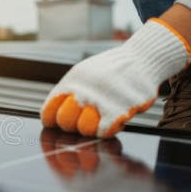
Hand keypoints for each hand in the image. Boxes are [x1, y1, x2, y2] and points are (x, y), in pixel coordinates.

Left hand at [41, 19, 190, 137]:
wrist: (141, 59)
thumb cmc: (110, 70)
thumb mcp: (82, 73)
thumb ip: (67, 93)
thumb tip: (51, 118)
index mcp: (71, 82)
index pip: (49, 113)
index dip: (53, 122)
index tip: (60, 123)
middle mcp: (82, 91)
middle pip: (65, 122)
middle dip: (73, 125)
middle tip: (85, 119)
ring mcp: (100, 101)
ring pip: (84, 129)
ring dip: (92, 128)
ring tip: (102, 117)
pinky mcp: (119, 111)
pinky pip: (104, 132)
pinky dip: (109, 129)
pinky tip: (116, 118)